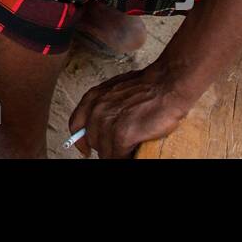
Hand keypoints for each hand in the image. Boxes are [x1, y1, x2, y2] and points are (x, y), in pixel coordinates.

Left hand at [68, 65, 195, 157]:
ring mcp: (108, 123)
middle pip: (92, 141)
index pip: (75, 125)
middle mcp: (97, 110)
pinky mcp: (122, 136)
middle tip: (118, 145)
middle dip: (105, 145)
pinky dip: (126, 157)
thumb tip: (100, 121)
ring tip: (128, 148)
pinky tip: (133, 152)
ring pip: (105, 151)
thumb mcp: (115, 88)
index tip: (85, 149)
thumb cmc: (147, 85)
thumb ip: (104, 103)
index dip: (80, 140)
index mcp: (93, 98)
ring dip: (116, 152)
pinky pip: (118, 156)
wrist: (166, 84)